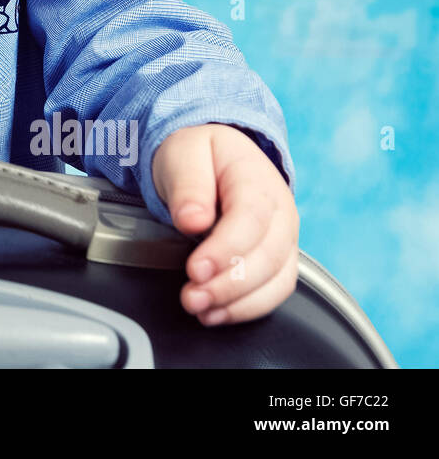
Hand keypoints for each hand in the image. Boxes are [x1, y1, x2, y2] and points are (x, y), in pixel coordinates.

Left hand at [151, 122, 298, 326]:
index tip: (195, 269)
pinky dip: (248, 308)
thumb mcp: (183, 154)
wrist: (212, 157)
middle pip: (267, 256)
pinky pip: (275, 290)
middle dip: (229, 284)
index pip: (251, 218)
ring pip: (276, 280)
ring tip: (201, 309)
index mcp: (256, 178)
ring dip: (239, 302)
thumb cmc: (198, 155)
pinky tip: (217, 313)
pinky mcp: (277, 259)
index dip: (225, 249)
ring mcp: (284, 237)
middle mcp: (280, 211)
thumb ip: (188, 185)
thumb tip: (193, 220)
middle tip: (192, 296)